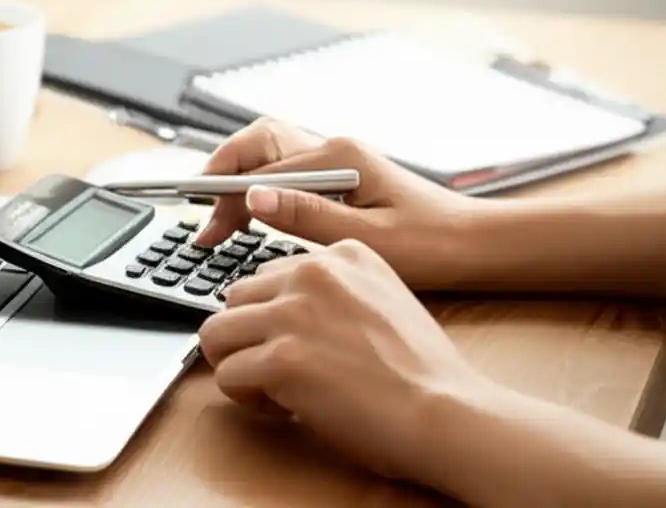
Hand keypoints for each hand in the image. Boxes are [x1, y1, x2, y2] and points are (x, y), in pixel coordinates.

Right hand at [197, 118, 478, 288]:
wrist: (473, 245)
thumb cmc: (431, 246)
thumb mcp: (365, 240)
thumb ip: (307, 217)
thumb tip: (254, 200)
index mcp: (339, 158)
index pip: (263, 166)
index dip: (226, 195)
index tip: (207, 227)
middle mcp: (335, 148)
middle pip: (258, 145)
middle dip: (223, 178)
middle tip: (208, 226)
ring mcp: (337, 160)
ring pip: (268, 154)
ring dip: (239, 182)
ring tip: (220, 225)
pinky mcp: (340, 176)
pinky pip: (285, 171)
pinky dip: (260, 191)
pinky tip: (252, 221)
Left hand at [198, 239, 493, 482]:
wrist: (446, 412)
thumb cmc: (421, 373)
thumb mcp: (383, 299)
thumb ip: (334, 293)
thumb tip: (281, 312)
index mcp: (342, 254)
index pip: (270, 275)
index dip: (277, 317)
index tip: (303, 346)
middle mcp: (313, 271)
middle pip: (237, 297)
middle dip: (250, 337)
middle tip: (281, 371)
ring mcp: (294, 312)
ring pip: (218, 332)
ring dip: (239, 364)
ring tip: (275, 389)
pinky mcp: (282, 356)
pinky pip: (227, 374)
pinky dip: (246, 396)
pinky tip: (284, 406)